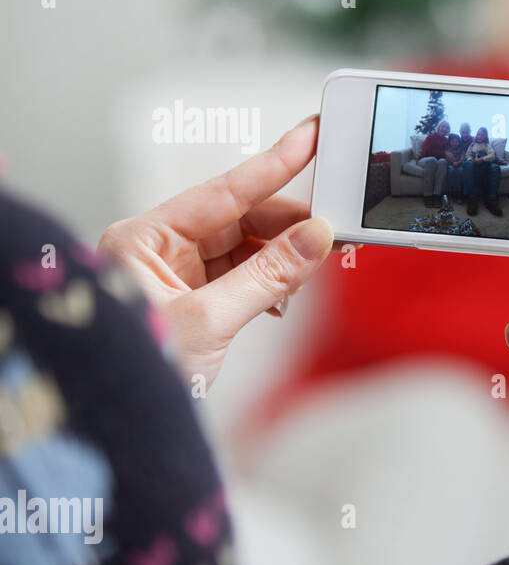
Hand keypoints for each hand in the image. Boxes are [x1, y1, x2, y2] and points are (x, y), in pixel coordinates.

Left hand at [98, 116, 334, 388]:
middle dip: (287, 227)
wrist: (119, 429)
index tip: (311, 134)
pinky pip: (243, 277)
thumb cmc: (139, 375)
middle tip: (333, 229)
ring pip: (246, 248)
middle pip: (239, 219)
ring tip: (306, 275)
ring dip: (281, 262)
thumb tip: (315, 237)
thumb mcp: (210, 321)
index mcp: (144, 239)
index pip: (222, 191)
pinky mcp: (194, 301)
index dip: (273, 163)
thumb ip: (268, 276)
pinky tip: (282, 299)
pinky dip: (270, 285)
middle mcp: (158, 250)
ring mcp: (176, 276)